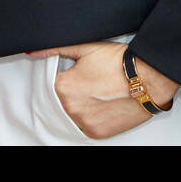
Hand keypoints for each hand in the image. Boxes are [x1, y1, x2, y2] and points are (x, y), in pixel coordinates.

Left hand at [27, 41, 178, 139]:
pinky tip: (99, 104)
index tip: (74, 73)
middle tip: (88, 83)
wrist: (148, 79)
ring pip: (71, 114)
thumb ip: (55, 49)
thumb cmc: (119, 63)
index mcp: (63, 87)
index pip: (50, 84)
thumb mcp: (84, 48)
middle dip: (70, 91)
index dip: (62, 76)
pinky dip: (89, 117)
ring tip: (95, 93)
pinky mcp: (97, 133)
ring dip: (78, 105)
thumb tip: (32, 50)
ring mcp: (84, 122)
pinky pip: (84, 126)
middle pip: (60, 100)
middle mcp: (70, 108)